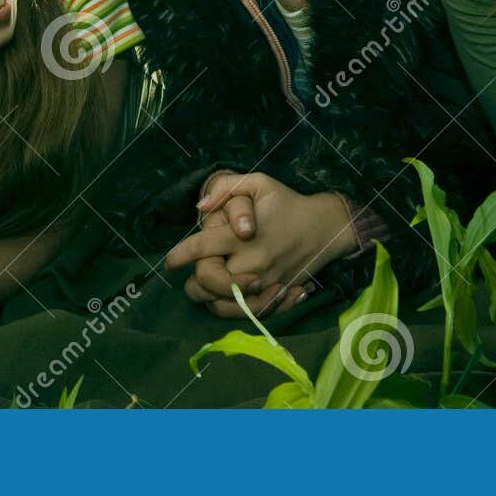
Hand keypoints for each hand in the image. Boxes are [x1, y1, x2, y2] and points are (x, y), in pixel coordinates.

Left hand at [180, 172, 288, 314]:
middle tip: (189, 272)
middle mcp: (252, 262)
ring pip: (221, 303)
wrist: (326, 228)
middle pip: (207, 282)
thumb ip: (227, 188)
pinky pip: (242, 313)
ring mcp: (264, 283)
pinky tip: (223, 296)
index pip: (201, 248)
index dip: (179, 255)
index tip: (169, 261)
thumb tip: (200, 207)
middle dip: (192, 279)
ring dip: (207, 296)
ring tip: (202, 285)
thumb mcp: (260, 183)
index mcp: (243, 236)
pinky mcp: (274, 296)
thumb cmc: (288, 203)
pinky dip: (227, 309)